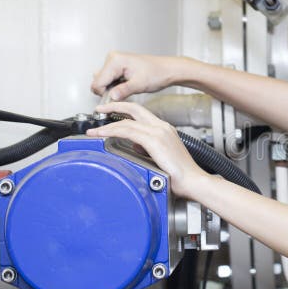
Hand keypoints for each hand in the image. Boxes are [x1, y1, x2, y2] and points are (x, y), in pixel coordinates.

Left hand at [86, 101, 206, 197]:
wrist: (193, 181)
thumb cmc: (181, 175)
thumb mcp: (162, 157)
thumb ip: (148, 149)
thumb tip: (135, 147)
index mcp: (165, 130)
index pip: (141, 114)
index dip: (124, 111)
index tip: (110, 113)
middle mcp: (162, 127)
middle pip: (134, 109)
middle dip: (114, 107)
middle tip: (99, 110)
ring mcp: (159, 132)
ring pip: (127, 122)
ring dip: (107, 126)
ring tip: (94, 131)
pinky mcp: (155, 141)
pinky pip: (128, 131)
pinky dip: (112, 131)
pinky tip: (102, 135)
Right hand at [91, 52, 185, 100]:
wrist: (167, 70)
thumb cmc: (157, 73)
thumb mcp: (139, 84)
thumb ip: (123, 91)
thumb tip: (111, 97)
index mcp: (115, 61)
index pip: (97, 83)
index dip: (105, 94)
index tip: (116, 98)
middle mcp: (112, 58)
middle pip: (99, 82)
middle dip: (109, 91)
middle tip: (124, 93)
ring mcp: (114, 61)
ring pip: (103, 81)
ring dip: (112, 88)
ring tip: (128, 88)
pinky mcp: (117, 66)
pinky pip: (109, 79)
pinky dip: (115, 85)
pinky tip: (127, 85)